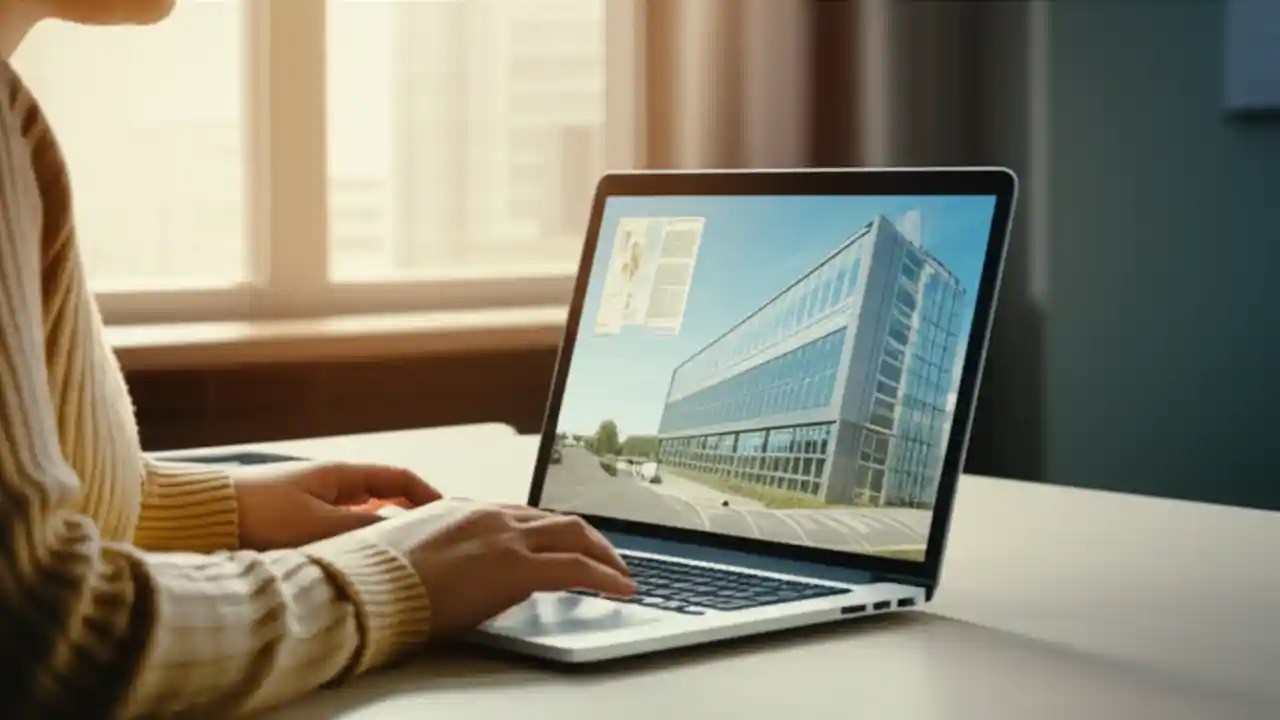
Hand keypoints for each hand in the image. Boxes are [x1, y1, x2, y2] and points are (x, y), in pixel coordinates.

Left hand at [233, 461, 440, 549]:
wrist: (204, 517)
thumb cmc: (261, 515)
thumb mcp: (319, 524)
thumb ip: (364, 528)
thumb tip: (405, 533)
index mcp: (341, 474)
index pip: (399, 478)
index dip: (428, 495)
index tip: (451, 516)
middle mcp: (331, 484)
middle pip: (384, 498)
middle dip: (410, 517)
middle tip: (432, 542)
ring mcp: (313, 502)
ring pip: (362, 517)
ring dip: (381, 533)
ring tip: (400, 558)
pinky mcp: (296, 522)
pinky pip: (340, 530)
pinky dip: (357, 542)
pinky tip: (359, 562)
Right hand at [351, 499, 636, 637]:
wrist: (365, 588)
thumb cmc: (373, 579)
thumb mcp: (407, 552)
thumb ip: (436, 552)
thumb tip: (444, 571)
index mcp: (461, 508)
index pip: (520, 514)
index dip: (547, 530)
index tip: (560, 543)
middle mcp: (489, 514)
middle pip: (555, 520)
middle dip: (588, 538)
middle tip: (605, 557)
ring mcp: (504, 537)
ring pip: (574, 535)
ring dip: (603, 554)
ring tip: (619, 573)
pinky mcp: (516, 567)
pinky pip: (577, 568)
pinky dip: (605, 576)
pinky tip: (620, 588)